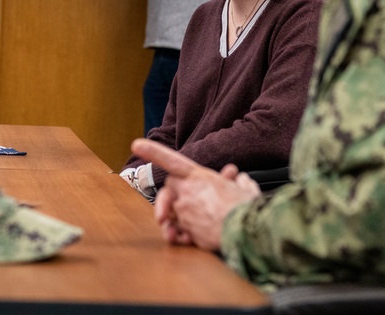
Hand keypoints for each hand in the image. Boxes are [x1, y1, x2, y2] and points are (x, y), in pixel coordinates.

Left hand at [132, 138, 260, 250]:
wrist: (248, 231)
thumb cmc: (247, 207)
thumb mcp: (245, 188)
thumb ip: (237, 181)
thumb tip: (239, 177)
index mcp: (199, 177)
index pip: (171, 161)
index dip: (153, 151)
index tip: (136, 145)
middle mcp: (187, 193)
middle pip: (168, 190)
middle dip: (169, 198)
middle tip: (177, 202)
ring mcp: (185, 213)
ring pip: (171, 214)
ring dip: (175, 221)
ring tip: (184, 226)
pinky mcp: (187, 232)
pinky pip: (176, 233)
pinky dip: (179, 237)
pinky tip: (186, 238)